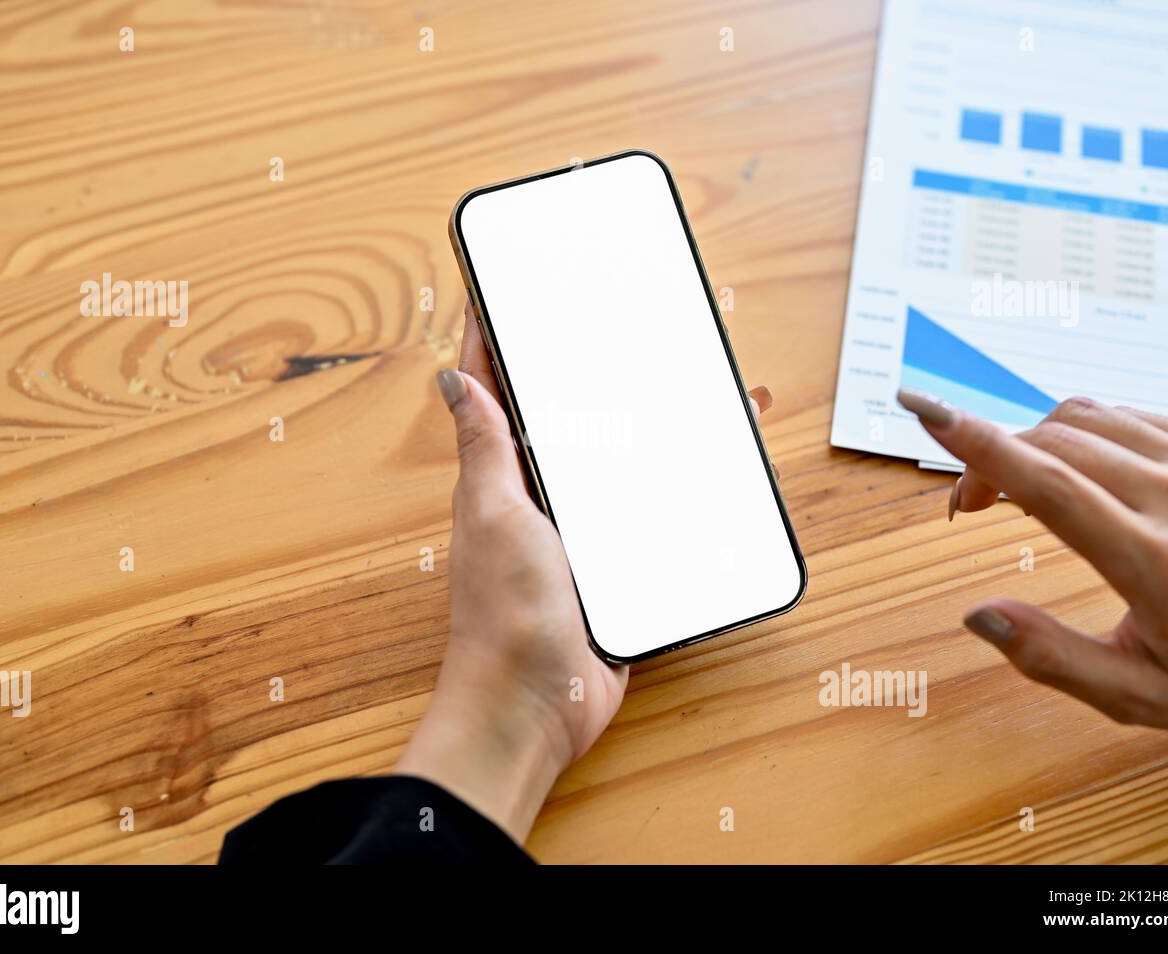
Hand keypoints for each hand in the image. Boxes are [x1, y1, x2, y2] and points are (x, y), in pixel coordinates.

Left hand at [397, 302, 775, 840]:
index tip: (520, 291)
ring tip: (699, 390)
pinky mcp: (619, 571)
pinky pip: (652, 521)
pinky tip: (714, 477)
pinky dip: (681, 494)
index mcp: (503, 478)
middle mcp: (541, 501)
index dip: (505, 343)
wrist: (538, 708)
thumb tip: (453, 376)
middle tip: (638, 329)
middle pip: (575, 424)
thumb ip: (485, 448)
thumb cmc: (503, 617)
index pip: (500, 394)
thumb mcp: (494, 515)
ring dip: (657, 431)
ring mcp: (582, 536)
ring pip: (624, 467)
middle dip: (604, 376)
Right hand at [899, 389, 1167, 736]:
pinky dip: (1082, 432)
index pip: (1047, 485)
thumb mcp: (1144, 694)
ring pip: (1089, 419)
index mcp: (1158, 564)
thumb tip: (979, 616)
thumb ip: (1055, 658)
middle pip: (1054, 443)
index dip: (977, 445)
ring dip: (1032, 439)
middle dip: (989, 456)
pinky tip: (1075, 469)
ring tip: (1016, 483)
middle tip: (969, 503)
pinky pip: (1131, 417)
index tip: (926, 409)